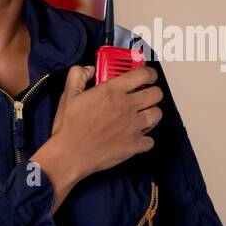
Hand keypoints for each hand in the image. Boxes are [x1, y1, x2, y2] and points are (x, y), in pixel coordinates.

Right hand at [31, 65, 162, 211]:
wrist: (70, 155)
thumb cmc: (69, 127)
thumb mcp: (68, 95)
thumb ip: (78, 76)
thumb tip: (88, 69)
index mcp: (112, 91)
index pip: (143, 74)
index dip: (150, 73)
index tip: (148, 76)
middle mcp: (127, 107)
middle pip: (156, 94)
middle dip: (153, 92)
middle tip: (146, 96)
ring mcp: (133, 127)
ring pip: (157, 115)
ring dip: (152, 113)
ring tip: (143, 115)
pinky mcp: (134, 145)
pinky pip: (151, 140)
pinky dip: (146, 139)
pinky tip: (136, 136)